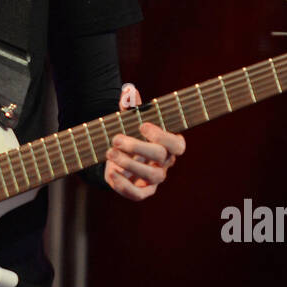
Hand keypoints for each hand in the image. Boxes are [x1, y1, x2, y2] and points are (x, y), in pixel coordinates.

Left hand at [104, 82, 184, 201]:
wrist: (118, 156)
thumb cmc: (130, 134)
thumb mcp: (129, 119)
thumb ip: (130, 106)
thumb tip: (129, 91)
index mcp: (169, 144)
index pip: (177, 144)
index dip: (162, 136)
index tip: (142, 126)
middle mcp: (166, 163)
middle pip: (161, 158)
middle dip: (137, 147)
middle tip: (116, 138)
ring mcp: (155, 179)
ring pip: (151, 176)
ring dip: (129, 164)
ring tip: (110, 153)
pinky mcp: (142, 192)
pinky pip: (138, 194)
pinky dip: (124, 186)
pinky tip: (111, 173)